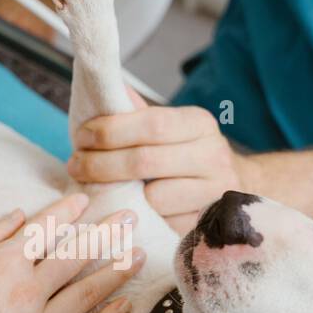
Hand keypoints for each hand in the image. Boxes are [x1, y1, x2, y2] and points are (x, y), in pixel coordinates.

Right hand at [0, 193, 144, 312]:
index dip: (67, 210)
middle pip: (76, 256)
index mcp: (2, 264)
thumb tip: (21, 214)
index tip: (85, 198)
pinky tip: (123, 307)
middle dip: (107, 232)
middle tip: (130, 216)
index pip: (45, 229)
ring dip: (116, 272)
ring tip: (137, 255)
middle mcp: (26, 292)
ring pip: (87, 294)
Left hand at [68, 88, 260, 232]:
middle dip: (100, 165)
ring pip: (153, 198)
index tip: (81, 137)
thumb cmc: (189, 154)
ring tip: (94, 189)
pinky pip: (162, 224)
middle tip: (75, 166)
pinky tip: (122, 210)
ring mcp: (213, 192)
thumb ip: (138, 114)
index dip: (111, 131)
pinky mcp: (206, 223)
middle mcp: (212, 155)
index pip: (151, 123)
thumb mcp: (172, 127)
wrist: (238, 185)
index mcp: (199, 123)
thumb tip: (103, 89)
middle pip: (145, 161)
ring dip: (116, 195)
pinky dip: (137, 218)